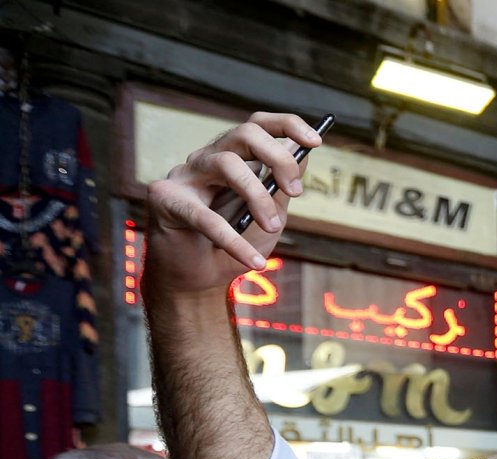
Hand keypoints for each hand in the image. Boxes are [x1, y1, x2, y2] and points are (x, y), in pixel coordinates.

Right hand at [144, 113, 323, 295]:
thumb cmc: (236, 243)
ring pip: (226, 164)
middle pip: (244, 134)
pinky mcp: (165, 200)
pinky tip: (255, 262)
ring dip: (258, 198)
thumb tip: (305, 154)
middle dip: (278, 158)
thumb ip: (282, 187)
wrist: (199, 279)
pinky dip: (235, 242)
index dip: (287, 125)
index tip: (316, 141)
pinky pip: (205, 217)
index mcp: (233, 158)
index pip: (257, 125)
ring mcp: (184, 176)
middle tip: (296, 192)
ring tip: (271, 228)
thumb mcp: (270, 214)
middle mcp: (207, 159)